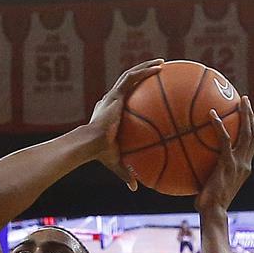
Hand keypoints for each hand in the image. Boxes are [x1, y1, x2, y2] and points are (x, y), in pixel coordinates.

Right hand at [88, 59, 165, 189]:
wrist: (90, 144)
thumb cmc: (101, 154)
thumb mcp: (118, 162)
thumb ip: (127, 172)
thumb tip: (135, 189)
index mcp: (111, 113)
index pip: (125, 100)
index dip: (135, 93)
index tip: (148, 92)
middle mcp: (112, 101)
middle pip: (129, 83)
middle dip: (144, 74)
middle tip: (160, 71)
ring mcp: (113, 96)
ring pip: (131, 75)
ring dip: (147, 67)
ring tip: (163, 63)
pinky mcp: (115, 94)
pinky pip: (133, 78)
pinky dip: (146, 71)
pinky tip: (160, 67)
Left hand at [195, 96, 253, 215]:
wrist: (212, 212)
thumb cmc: (207, 203)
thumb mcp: (210, 184)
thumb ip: (208, 170)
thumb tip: (191, 159)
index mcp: (244, 167)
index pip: (251, 144)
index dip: (250, 128)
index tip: (246, 115)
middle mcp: (245, 163)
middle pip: (253, 134)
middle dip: (251, 115)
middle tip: (245, 100)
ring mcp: (238, 163)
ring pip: (247, 134)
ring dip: (245, 115)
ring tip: (239, 101)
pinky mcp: (228, 164)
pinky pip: (225, 140)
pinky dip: (219, 126)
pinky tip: (211, 113)